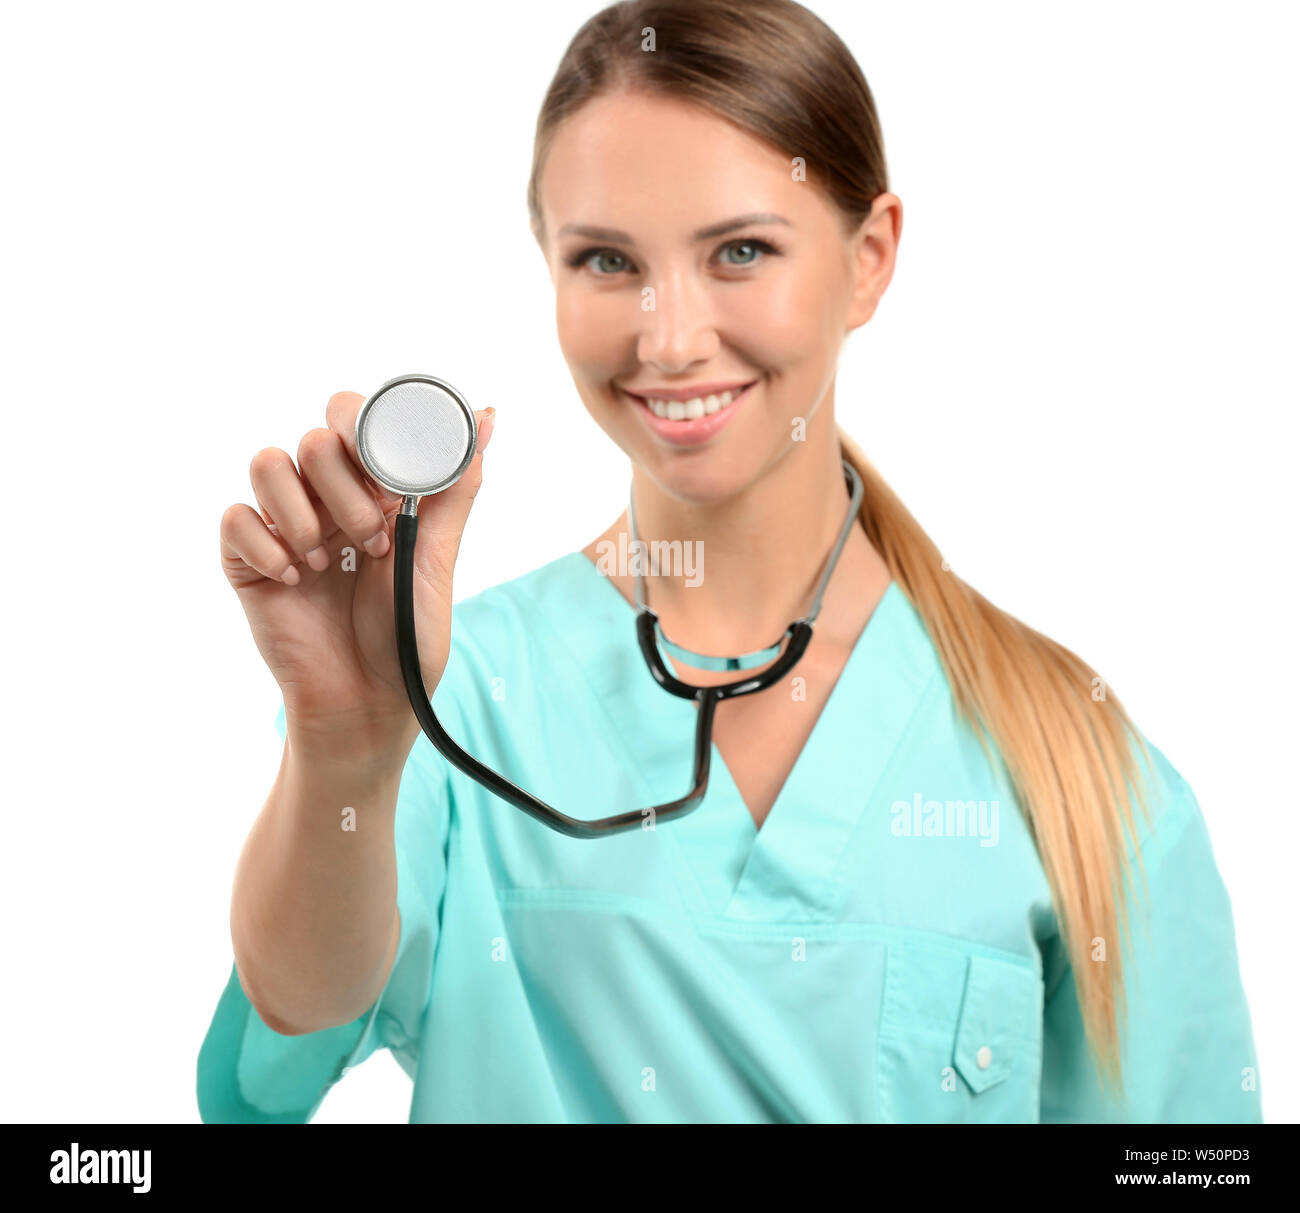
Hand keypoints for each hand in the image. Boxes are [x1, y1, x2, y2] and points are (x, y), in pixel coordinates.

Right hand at [220, 390, 494, 756]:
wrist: (367, 705)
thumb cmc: (407, 636)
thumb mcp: (438, 560)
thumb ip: (455, 488)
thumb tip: (488, 417)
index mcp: (376, 490)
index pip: (356, 417)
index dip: (369, 434)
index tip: (391, 483)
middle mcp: (328, 498)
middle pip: (315, 436)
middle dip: (346, 488)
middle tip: (370, 543)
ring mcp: (286, 526)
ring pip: (269, 463)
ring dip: (303, 513)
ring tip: (327, 562)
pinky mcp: (248, 559)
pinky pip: (236, 518)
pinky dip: (267, 547)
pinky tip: (295, 581)